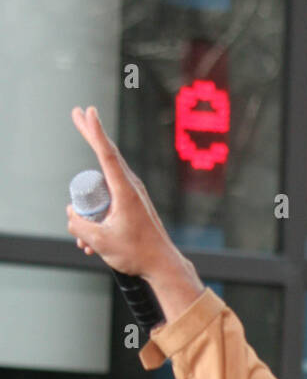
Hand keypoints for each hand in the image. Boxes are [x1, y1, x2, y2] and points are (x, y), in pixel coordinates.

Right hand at [67, 107, 178, 277]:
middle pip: (106, 155)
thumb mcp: (100, 241)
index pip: (107, 154)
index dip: (95, 132)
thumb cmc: (137, 254)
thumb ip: (78, 224)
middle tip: (77, 113)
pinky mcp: (132, 205)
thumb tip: (70, 213)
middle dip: (89, 135)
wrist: (163, 266)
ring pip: (103, 187)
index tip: (88, 112)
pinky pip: (109, 201)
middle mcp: (130, 187)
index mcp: (125, 190)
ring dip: (88, 208)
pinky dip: (97, 217)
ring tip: (87, 243)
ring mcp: (133, 195)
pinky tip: (91, 245)